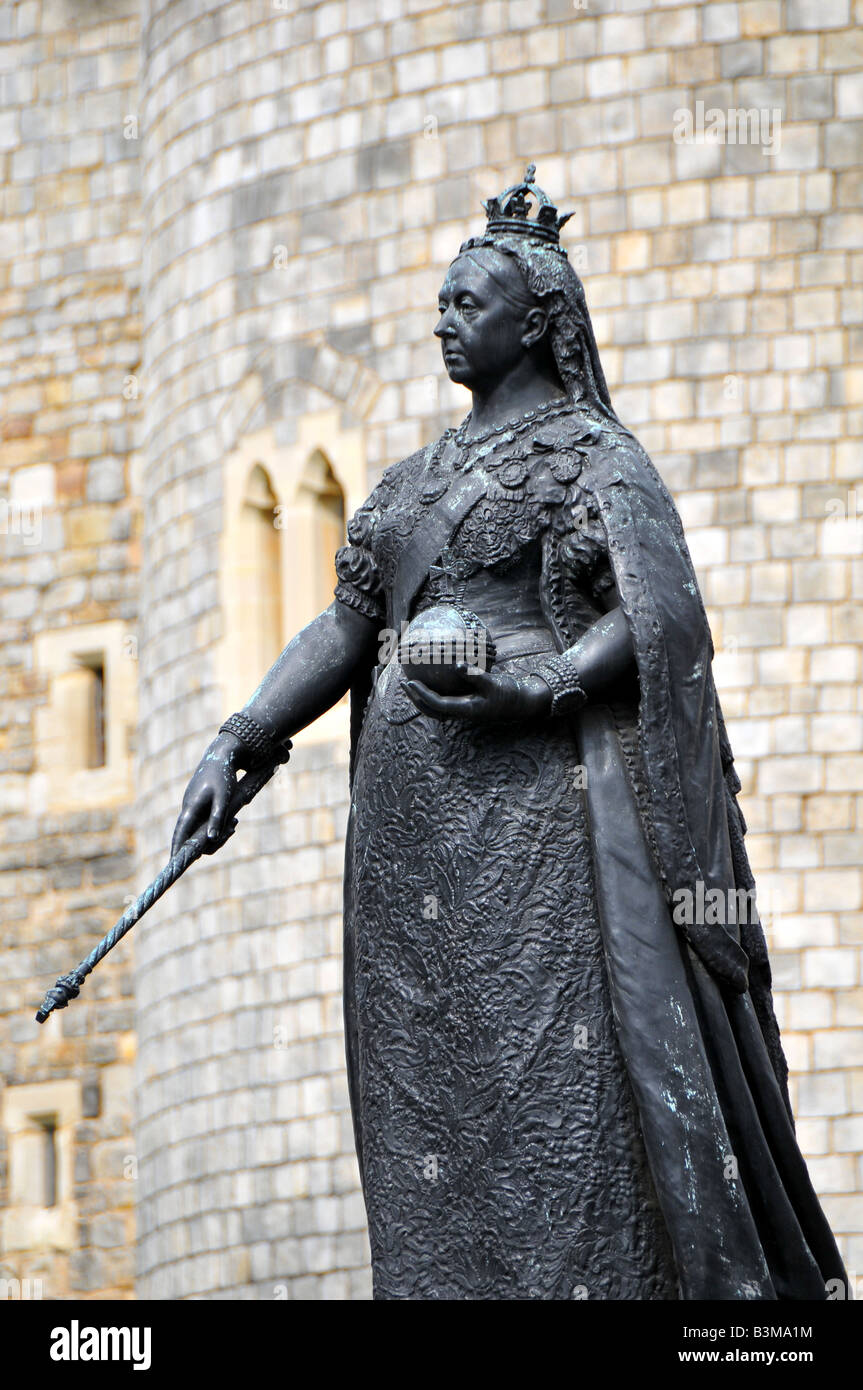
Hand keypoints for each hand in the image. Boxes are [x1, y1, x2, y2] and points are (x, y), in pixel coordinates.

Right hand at [170, 732, 242, 856]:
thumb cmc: (222, 777)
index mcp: (191, 808)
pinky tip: (233, 821)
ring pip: (201, 831)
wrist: (221, 757)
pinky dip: (218, 826)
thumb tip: (211, 838)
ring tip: (235, 824)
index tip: (174, 863)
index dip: (176, 849)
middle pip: (192, 837)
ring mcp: (193, 809)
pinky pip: (205, 823)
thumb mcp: (223, 798)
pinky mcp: (200, 807)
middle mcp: (189, 810)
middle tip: (232, 831)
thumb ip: (217, 818)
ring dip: (218, 833)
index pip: (180, 833)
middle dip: (212, 841)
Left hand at [403, 664, 551, 723]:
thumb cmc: (509, 693)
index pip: (437, 704)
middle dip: (416, 698)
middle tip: (404, 682)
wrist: (521, 703)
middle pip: (431, 710)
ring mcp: (463, 710)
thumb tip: (457, 664)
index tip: (410, 682)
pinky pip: (444, 702)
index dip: (422, 695)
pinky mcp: (467, 704)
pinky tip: (430, 681)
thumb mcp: (493, 683)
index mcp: (466, 709)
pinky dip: (433, 695)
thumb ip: (475, 674)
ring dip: (422, 698)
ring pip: (436, 708)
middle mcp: (462, 712)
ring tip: (411, 684)